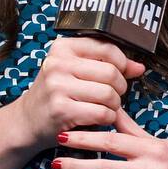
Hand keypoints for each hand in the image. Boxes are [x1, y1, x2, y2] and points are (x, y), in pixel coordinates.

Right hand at [17, 36, 145, 153]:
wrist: (28, 120)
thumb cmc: (58, 93)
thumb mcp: (77, 71)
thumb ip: (108, 65)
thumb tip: (139, 67)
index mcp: (63, 47)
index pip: (108, 49)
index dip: (122, 64)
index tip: (120, 74)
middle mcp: (58, 63)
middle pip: (112, 73)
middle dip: (120, 88)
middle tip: (112, 95)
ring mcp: (57, 86)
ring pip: (109, 94)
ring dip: (114, 105)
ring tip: (103, 107)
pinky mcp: (61, 109)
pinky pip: (102, 113)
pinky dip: (107, 118)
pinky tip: (97, 118)